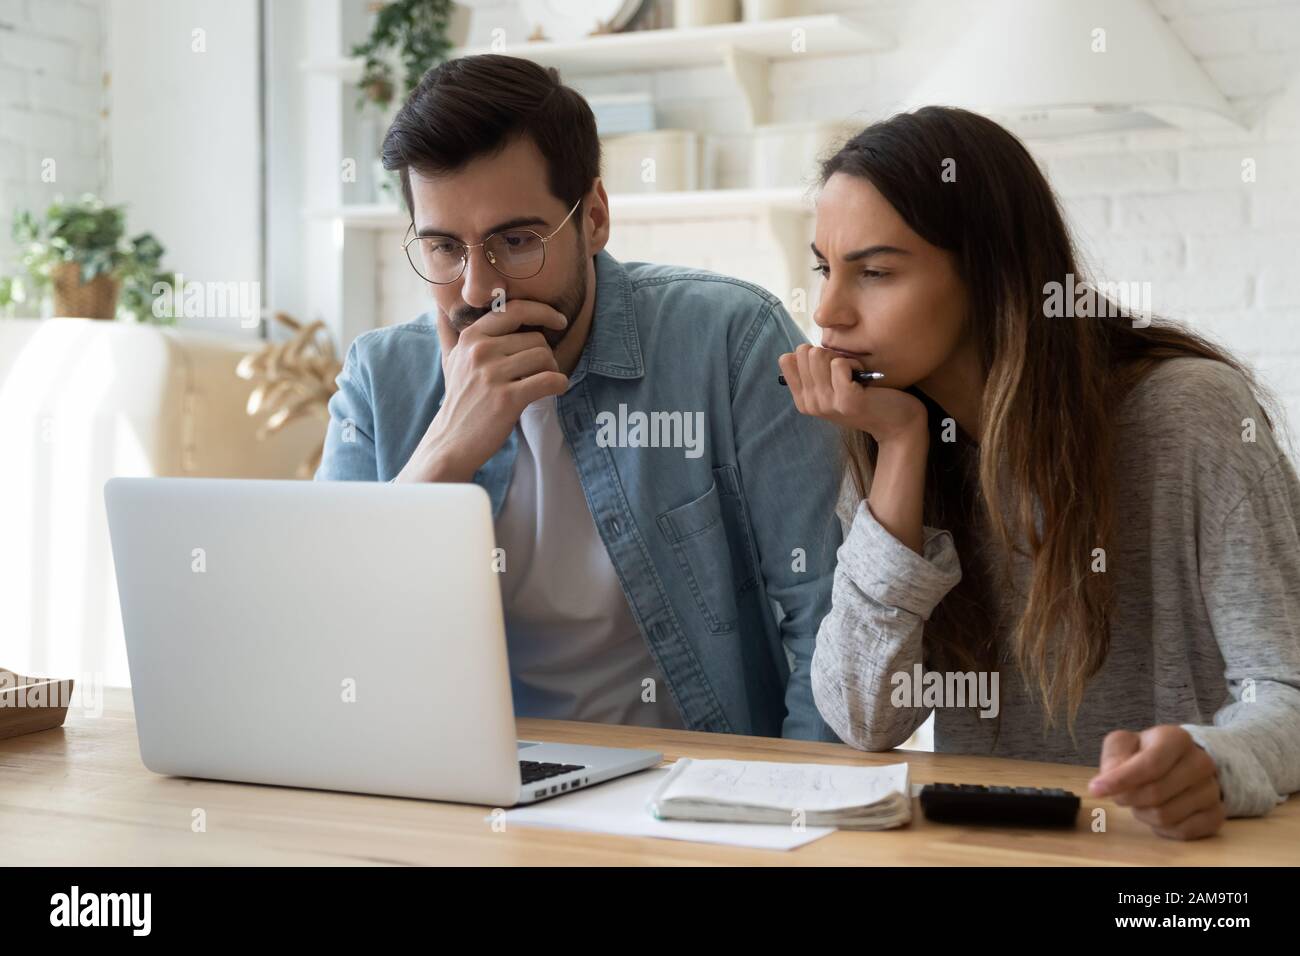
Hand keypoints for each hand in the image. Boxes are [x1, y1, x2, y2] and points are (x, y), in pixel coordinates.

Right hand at [397, 300, 568, 482]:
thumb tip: (441, 307)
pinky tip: (556, 389)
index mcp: (471, 337)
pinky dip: (560, 384)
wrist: (451, 442)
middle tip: (541, 372)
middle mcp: (480, 351)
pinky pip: (549, 380)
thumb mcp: (450, 361)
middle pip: (536, 338)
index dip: (543, 311)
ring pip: (545, 357)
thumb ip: (450, 332)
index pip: (515, 310)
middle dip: (546, 355)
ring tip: (543, 383)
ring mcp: (492, 374)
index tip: (558, 321)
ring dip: (553, 370)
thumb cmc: (459, 400)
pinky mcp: (507, 399)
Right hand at [778, 344, 926, 443]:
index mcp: (803, 400)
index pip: (786, 359)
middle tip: (845, 370)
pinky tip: (863, 377)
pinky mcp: (846, 401)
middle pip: (803, 352)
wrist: (896, 423)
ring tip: (855, 373)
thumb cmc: (867, 398)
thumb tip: (795, 352)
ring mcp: (826, 404)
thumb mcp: (832, 389)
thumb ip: (813, 374)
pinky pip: (839, 363)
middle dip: (827, 353)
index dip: (810, 354)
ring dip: (841, 357)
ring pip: (818, 354)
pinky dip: (854, 363)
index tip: (829, 368)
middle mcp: (810, 404)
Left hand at [1089, 725, 1225, 839]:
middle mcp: (1201, 762)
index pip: (1149, 764)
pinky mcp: (1216, 814)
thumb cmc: (1145, 752)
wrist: (1180, 763)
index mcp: (1176, 738)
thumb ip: (1113, 757)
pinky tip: (1158, 813)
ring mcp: (1212, 789)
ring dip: (1144, 813)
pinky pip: (1182, 831)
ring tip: (1142, 801)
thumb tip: (1106, 782)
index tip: (1095, 789)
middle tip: (1122, 795)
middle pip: (1155, 794)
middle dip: (1129, 798)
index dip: (1120, 780)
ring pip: (1166, 816)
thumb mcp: (1124, 744)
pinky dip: (1162, 828)